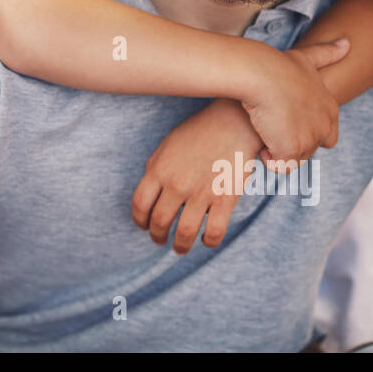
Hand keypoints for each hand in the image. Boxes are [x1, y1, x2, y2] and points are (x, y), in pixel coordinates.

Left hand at [132, 98, 259, 253]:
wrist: (232, 123)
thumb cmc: (198, 133)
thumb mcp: (167, 146)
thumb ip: (156, 170)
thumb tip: (150, 196)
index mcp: (158, 170)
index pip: (140, 205)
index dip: (139, 220)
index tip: (143, 226)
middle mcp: (177, 184)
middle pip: (159, 222)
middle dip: (157, 235)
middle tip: (160, 239)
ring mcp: (201, 193)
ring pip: (184, 234)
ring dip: (180, 246)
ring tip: (180, 248)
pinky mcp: (225, 199)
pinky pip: (214, 232)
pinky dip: (208, 242)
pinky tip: (206, 240)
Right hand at [242, 39, 349, 169]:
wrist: (262, 74)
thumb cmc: (279, 65)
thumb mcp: (307, 58)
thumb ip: (328, 54)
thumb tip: (348, 44)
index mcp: (330, 110)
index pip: (327, 136)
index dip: (305, 132)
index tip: (286, 119)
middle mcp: (324, 127)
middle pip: (309, 149)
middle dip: (291, 142)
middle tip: (272, 124)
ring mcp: (308, 139)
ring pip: (294, 158)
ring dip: (278, 148)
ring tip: (265, 129)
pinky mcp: (291, 149)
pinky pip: (280, 165)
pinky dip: (269, 158)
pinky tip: (260, 140)